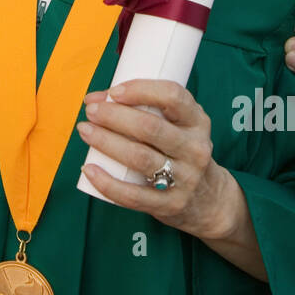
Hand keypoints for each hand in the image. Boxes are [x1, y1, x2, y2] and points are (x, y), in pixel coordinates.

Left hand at [77, 78, 236, 239]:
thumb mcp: (179, 127)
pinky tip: (89, 170)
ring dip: (106, 142)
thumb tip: (95, 98)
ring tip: (85, 131)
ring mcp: (185, 179)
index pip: (173, 97)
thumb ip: (144, 109)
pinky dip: (107, 183)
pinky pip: (134, 195)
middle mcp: (195, 149)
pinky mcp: (170, 205)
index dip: (141, 90)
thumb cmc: (181, 152)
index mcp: (197, 122)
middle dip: (114, 116)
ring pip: (140, 158)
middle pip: (150, 127)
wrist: (209, 200)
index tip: (114, 92)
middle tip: (91, 111)